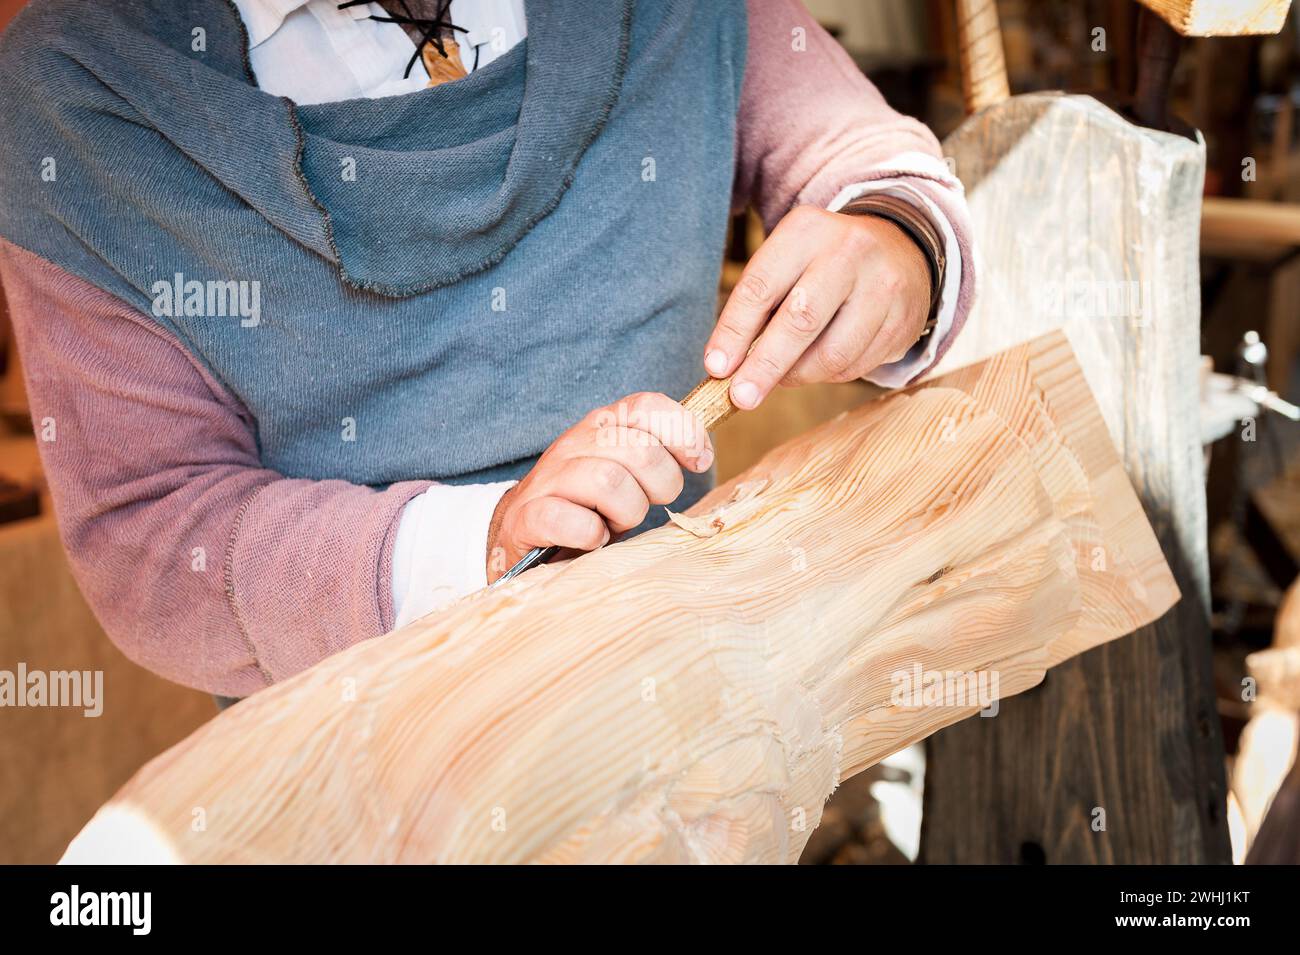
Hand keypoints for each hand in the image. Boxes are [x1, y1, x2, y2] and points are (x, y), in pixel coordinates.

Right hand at [486, 392, 712, 581]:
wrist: (525, 533)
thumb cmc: (590, 505)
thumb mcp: (628, 471)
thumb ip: (658, 454)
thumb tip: (702, 453)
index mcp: (603, 425)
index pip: (648, 406)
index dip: (684, 433)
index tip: (698, 462)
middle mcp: (574, 443)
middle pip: (639, 450)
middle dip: (660, 486)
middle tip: (646, 504)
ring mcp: (548, 478)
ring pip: (608, 481)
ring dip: (626, 513)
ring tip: (615, 524)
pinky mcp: (528, 516)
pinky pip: (568, 519)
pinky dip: (590, 535)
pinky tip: (592, 540)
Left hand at [704, 206, 930, 408]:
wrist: (898, 248)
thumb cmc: (822, 263)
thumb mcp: (787, 262)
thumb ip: (758, 307)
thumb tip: (727, 366)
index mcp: (806, 230)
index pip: (761, 286)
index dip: (734, 331)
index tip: (716, 367)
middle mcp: (849, 251)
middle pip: (800, 320)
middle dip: (765, 366)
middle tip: (741, 397)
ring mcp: (884, 286)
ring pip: (832, 354)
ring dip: (799, 376)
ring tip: (785, 376)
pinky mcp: (904, 320)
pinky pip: (858, 367)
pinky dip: (829, 376)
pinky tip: (821, 364)